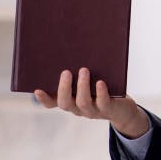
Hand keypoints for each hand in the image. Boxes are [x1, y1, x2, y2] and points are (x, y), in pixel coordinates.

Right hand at [34, 68, 148, 138]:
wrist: (123, 109)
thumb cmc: (103, 90)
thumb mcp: (88, 82)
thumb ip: (78, 72)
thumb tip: (71, 48)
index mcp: (71, 101)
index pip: (52, 103)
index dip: (44, 99)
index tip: (37, 89)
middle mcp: (79, 108)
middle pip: (66, 103)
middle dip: (64, 87)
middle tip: (66, 72)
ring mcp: (93, 111)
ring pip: (83, 102)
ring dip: (82, 86)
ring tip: (84, 70)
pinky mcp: (108, 109)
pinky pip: (103, 103)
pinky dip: (101, 92)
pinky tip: (100, 82)